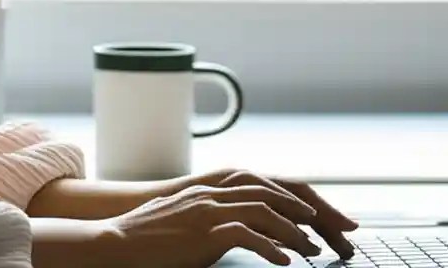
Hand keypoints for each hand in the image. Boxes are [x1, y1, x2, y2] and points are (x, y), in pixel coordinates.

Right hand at [99, 182, 329, 266]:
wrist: (117, 241)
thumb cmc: (149, 237)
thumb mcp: (187, 220)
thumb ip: (214, 219)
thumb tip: (244, 233)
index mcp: (213, 189)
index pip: (265, 185)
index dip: (295, 199)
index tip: (319, 217)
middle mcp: (214, 193)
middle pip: (273, 194)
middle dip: (307, 213)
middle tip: (330, 232)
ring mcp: (209, 210)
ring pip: (265, 212)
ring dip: (294, 232)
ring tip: (312, 251)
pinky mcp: (203, 231)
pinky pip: (246, 235)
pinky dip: (270, 248)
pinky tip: (284, 262)